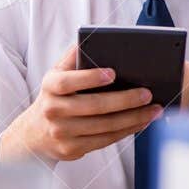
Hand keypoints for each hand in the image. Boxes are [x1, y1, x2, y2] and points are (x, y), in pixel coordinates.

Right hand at [0, 43, 161, 163]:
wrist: (35, 133)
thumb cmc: (55, 97)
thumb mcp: (57, 75)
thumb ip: (73, 58)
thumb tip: (92, 40)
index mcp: (50, 87)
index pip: (67, 82)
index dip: (89, 78)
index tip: (112, 73)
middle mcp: (53, 110)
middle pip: (93, 106)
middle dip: (124, 100)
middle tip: (147, 94)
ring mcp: (62, 132)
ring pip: (104, 126)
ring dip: (133, 118)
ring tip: (153, 110)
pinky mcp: (72, 149)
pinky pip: (105, 140)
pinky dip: (126, 131)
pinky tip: (141, 122)